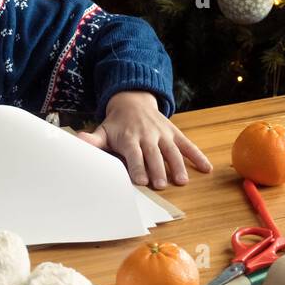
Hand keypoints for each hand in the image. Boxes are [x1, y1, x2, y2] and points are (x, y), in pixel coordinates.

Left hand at [74, 91, 211, 188]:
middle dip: (158, 169)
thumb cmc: (117, 123)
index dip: (138, 166)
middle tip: (161, 185)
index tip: (141, 181)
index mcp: (130, 137)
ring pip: (172, 150)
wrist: (133, 100)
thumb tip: (78, 141)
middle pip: (154, 154)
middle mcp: (148, 135)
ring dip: (178, 165)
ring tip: (182, 181)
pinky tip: (206, 168)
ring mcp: (163, 134)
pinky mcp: (174, 133)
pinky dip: (198, 155)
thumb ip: (93, 140)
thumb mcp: (103, 129)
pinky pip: (188, 144)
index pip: (134, 153)